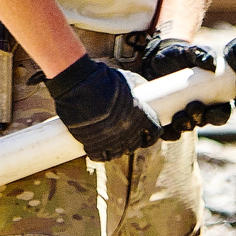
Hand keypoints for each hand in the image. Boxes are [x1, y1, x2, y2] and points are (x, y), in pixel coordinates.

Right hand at [44, 56, 162, 160]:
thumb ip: (136, 85)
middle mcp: (129, 132)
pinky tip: (95, 150)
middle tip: (123, 135)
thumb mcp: (126, 79)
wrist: (80, 88)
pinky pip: (100, 156)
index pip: (155, 132)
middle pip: (135, 144)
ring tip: (108, 142)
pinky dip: (98, 154)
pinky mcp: (94, 145)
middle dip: (131, 141)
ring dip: (115, 149)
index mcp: (141, 116)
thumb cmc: (103, 80)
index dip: (151, 134)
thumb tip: (143, 87)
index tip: (146, 134)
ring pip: (118, 153)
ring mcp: (112, 141)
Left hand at [123, 35, 229, 138]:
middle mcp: (198, 108)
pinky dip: (167, 132)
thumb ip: (202, 53)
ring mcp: (182, 114)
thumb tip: (212, 64)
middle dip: (200, 119)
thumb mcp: (190, 52)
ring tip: (179, 117)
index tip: (211, 111)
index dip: (218, 115)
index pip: (221, 112)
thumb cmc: (178, 55)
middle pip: (204, 122)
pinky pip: (168, 131)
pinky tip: (164, 128)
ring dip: (184, 126)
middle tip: (192, 109)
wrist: (154, 57)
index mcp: (211, 96)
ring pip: (186, 127)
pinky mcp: (165, 117)